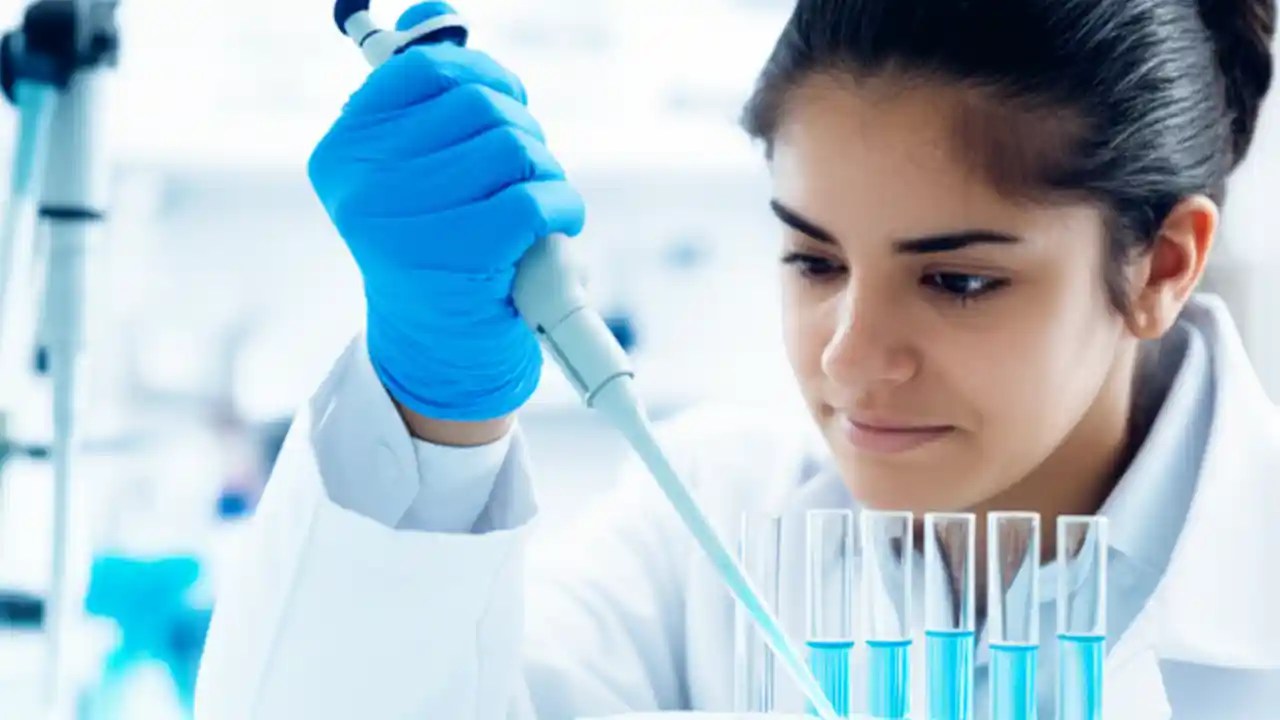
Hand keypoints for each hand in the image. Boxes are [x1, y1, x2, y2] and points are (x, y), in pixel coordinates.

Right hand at [308, 3, 585, 421]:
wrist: (438, 355)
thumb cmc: (438, 254)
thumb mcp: (413, 173)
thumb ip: (420, 96)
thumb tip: (433, 11)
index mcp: (344, 150)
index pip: (422, 68)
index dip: (484, 77)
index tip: (504, 104)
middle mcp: (361, 179)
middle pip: (477, 102)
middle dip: (521, 130)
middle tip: (525, 169)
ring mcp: (405, 217)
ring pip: (513, 146)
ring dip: (544, 172)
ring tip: (534, 206)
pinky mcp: (458, 252)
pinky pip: (537, 196)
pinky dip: (563, 208)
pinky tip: (555, 228)